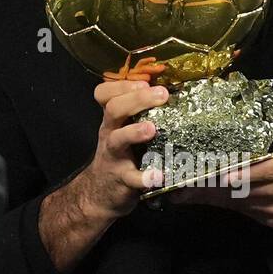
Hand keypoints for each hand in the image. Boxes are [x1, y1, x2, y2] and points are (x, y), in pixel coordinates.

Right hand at [76, 73, 170, 222]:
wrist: (101, 192)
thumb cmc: (120, 155)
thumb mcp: (122, 130)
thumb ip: (138, 113)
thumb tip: (171, 91)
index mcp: (112, 119)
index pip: (104, 94)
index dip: (122, 85)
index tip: (146, 81)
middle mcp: (110, 133)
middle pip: (114, 109)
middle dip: (137, 99)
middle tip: (162, 94)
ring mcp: (114, 156)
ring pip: (118, 139)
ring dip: (134, 132)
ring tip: (152, 129)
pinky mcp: (122, 179)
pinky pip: (132, 178)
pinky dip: (145, 177)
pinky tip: (159, 175)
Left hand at [166, 82, 272, 243]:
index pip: (257, 170)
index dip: (232, 174)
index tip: (209, 172)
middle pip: (238, 190)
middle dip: (206, 188)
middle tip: (178, 185)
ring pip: (238, 204)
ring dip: (210, 199)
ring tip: (183, 193)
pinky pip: (247, 213)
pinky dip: (227, 206)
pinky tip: (209, 201)